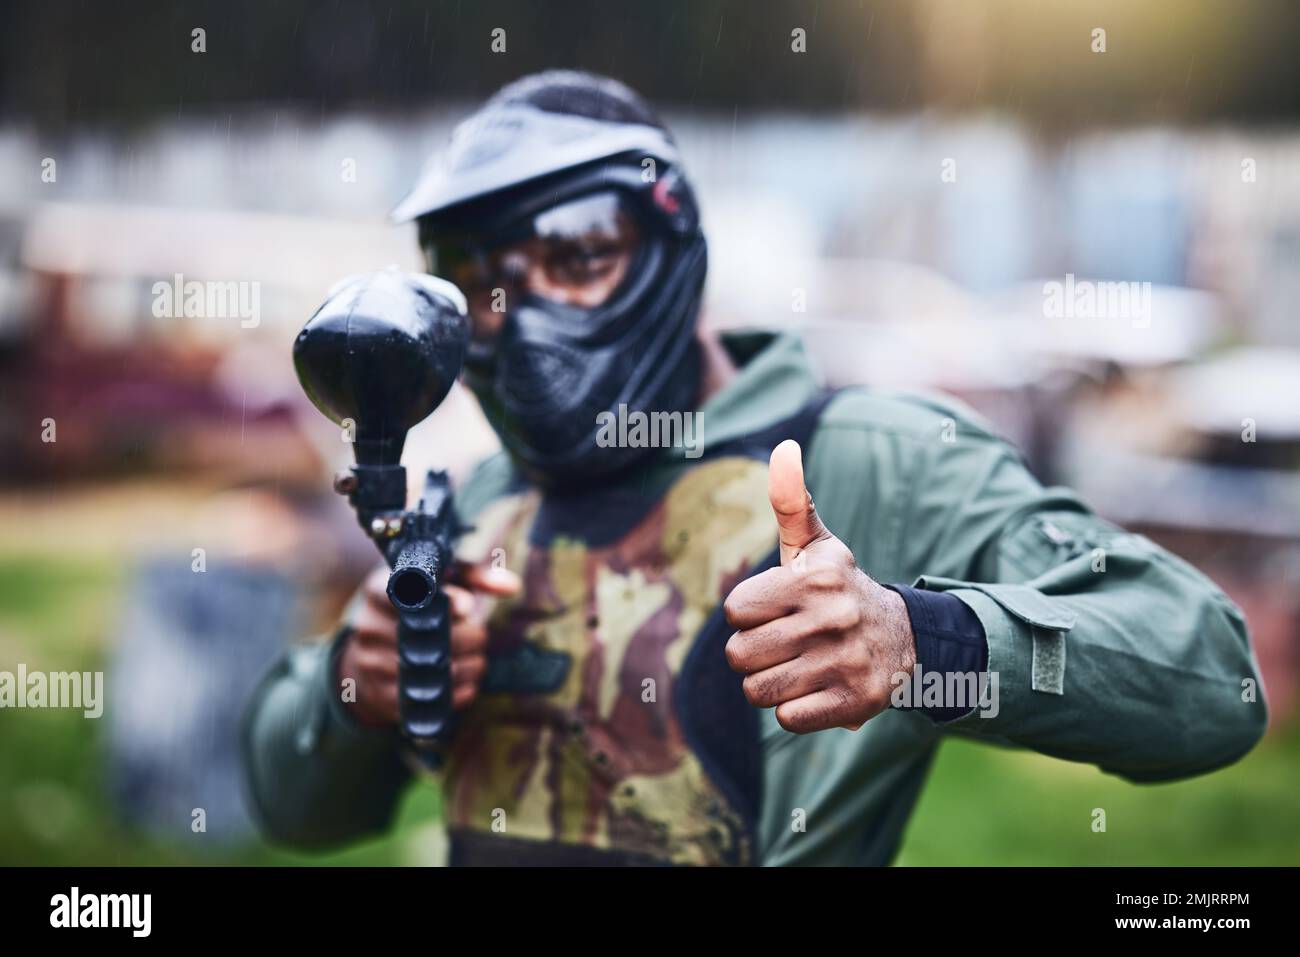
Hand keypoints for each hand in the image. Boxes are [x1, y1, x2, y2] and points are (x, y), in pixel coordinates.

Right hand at [336, 560, 520, 727]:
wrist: (376, 653)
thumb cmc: (420, 608)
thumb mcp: (443, 582)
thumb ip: (477, 577)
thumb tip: (512, 586)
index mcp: (379, 589)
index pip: (406, 591)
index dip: (443, 601)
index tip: (467, 608)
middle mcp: (368, 625)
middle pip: (430, 636)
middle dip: (469, 637)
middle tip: (480, 635)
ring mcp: (371, 663)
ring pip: (436, 671)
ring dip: (469, 665)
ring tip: (476, 657)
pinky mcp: (383, 697)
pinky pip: (433, 700)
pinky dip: (460, 691)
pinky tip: (465, 680)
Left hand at [723, 440, 915, 733]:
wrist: (906, 640)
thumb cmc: (841, 590)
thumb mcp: (818, 546)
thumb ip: (791, 502)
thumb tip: (785, 447)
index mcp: (814, 580)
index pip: (735, 610)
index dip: (748, 614)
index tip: (777, 610)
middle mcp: (831, 620)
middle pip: (740, 655)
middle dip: (754, 652)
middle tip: (785, 643)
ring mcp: (845, 663)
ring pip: (758, 690)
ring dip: (770, 684)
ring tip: (798, 666)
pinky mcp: (856, 703)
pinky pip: (787, 718)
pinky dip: (795, 709)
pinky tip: (816, 689)